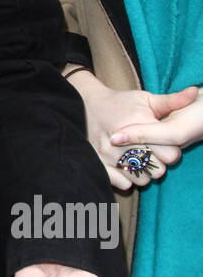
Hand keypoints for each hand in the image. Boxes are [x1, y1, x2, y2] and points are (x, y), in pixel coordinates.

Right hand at [66, 70, 193, 189]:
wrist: (85, 105)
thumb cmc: (120, 103)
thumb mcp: (145, 99)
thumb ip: (172, 101)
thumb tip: (194, 93)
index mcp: (137, 122)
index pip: (170, 154)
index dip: (172, 152)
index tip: (166, 146)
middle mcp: (122, 140)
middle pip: (157, 170)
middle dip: (160, 164)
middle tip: (154, 154)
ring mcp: (108, 154)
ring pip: (142, 180)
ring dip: (145, 174)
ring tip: (141, 161)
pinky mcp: (98, 163)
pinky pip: (123, 183)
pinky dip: (128, 179)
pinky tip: (127, 167)